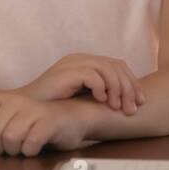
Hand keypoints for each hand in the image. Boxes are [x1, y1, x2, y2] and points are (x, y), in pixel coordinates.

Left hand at [0, 92, 89, 156]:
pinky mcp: (49, 121)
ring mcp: (33, 109)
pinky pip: (30, 142)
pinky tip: (35, 148)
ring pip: (10, 138)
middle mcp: (17, 101)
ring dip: (14, 150)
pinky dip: (30, 151)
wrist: (73, 118)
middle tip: (9, 150)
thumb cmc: (36, 125)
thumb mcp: (9, 124)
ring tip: (23, 148)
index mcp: (3, 99)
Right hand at [20, 53, 144, 113]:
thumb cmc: (54, 107)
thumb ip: (100, 93)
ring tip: (119, 107)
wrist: (28, 110)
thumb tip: (127, 102)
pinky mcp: (67, 72)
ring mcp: (74, 63)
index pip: (118, 65)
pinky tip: (103, 101)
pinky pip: (92, 75)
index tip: (140, 102)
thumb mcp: (82, 97)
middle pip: (116, 66)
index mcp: (87, 62)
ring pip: (108, 69)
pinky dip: (101, 88)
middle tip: (134, 108)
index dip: (132, 82)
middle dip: (129, 87)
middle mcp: (82, 59)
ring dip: (118, 89)